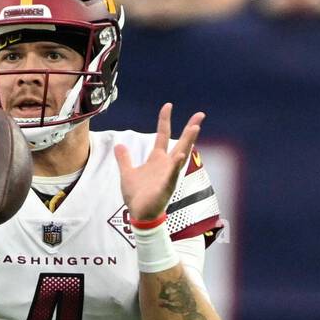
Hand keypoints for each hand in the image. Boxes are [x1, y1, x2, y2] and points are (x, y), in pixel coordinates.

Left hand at [115, 103, 204, 221]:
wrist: (139, 214)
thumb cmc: (137, 196)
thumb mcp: (127, 173)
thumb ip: (124, 159)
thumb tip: (119, 145)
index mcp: (157, 159)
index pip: (163, 135)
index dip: (164, 120)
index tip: (168, 105)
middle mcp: (166, 165)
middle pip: (181, 142)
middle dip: (190, 129)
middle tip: (200, 115)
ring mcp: (168, 175)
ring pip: (180, 156)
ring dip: (188, 142)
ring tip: (195, 128)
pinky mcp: (165, 187)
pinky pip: (172, 175)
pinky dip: (175, 166)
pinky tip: (181, 156)